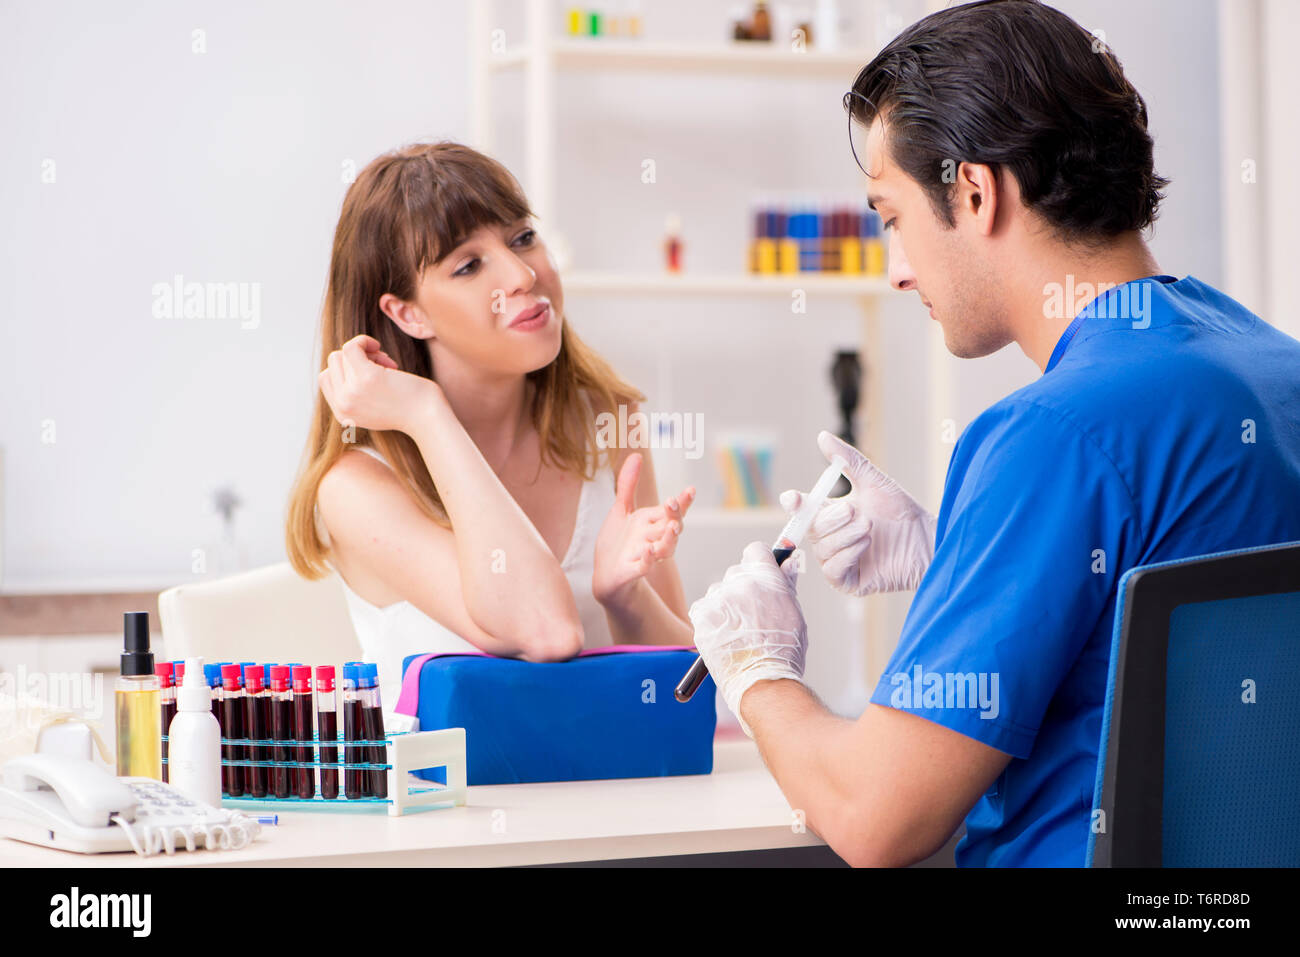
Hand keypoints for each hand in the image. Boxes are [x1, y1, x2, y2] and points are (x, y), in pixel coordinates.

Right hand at [318, 334, 439, 435]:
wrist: (428, 418)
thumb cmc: (409, 408)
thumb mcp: (373, 407)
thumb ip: (355, 393)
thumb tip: (344, 360)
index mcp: (342, 414)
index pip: (327, 378)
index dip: (347, 368)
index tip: (372, 371)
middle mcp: (342, 405)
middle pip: (335, 363)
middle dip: (358, 359)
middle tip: (384, 366)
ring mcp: (352, 392)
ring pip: (343, 354)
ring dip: (366, 352)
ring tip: (388, 364)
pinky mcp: (366, 377)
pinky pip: (351, 347)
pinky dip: (363, 340)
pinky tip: (378, 346)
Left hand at [592, 453, 694, 606]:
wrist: (605, 575)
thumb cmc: (617, 543)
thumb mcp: (621, 509)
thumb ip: (628, 484)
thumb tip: (637, 455)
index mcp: (653, 523)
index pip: (672, 511)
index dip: (683, 502)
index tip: (690, 490)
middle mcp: (654, 539)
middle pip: (672, 527)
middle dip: (675, 515)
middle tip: (673, 502)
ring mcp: (646, 556)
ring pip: (665, 548)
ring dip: (669, 539)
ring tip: (672, 528)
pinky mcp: (634, 571)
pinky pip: (644, 566)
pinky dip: (647, 559)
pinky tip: (648, 550)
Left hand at [688, 541, 806, 737]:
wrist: (762, 682)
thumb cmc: (783, 652)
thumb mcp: (795, 613)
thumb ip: (787, 584)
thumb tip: (788, 562)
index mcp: (765, 578)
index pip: (756, 550)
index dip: (761, 561)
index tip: (763, 572)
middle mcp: (738, 583)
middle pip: (737, 572)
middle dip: (744, 587)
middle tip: (754, 614)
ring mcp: (717, 599)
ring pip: (719, 592)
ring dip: (727, 605)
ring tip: (740, 632)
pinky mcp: (701, 616)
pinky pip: (704, 609)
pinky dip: (712, 620)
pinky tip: (726, 637)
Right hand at [780, 431, 936, 596]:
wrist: (927, 539)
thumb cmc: (902, 512)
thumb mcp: (873, 482)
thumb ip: (847, 461)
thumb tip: (822, 437)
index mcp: (830, 515)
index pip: (803, 510)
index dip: (795, 504)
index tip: (794, 498)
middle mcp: (830, 539)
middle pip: (811, 528)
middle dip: (832, 518)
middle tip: (856, 511)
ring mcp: (837, 561)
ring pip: (822, 548)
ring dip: (846, 535)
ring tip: (870, 528)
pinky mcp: (848, 582)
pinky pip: (833, 569)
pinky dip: (848, 554)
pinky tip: (867, 545)